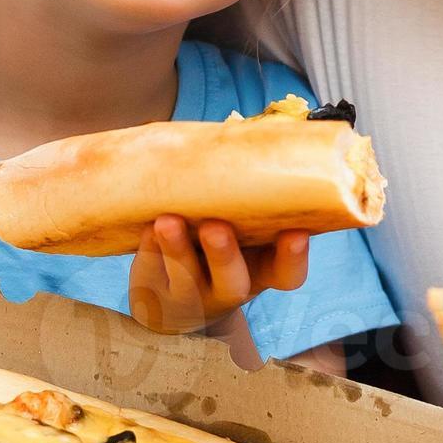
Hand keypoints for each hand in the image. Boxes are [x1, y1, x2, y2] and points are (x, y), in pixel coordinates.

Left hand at [126, 219, 306, 335]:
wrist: (176, 306)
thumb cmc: (220, 252)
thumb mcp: (244, 236)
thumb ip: (247, 202)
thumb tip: (245, 136)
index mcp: (262, 272)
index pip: (287, 275)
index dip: (294, 257)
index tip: (297, 232)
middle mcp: (229, 289)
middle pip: (233, 282)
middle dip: (224, 253)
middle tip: (214, 225)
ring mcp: (190, 296)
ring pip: (185, 277)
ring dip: (176, 248)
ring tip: (166, 220)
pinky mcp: (154, 293)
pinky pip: (151, 271)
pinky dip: (149, 248)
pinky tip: (145, 226)